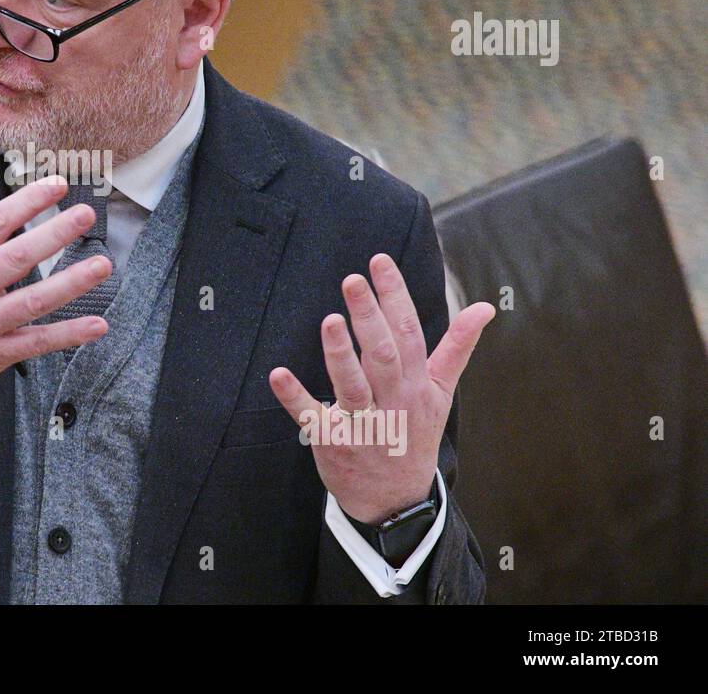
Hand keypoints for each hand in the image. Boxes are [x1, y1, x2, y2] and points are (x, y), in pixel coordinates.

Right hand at [0, 175, 111, 431]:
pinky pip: (38, 342)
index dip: (26, 202)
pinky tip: (96, 324)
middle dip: (55, 232)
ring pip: (34, 300)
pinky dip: (69, 333)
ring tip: (101, 264)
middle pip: (18, 256)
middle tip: (84, 215)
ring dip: (72, 281)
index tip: (56, 187)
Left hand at [268, 253, 494, 523]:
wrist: (397, 499)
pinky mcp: (332, 441)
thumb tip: (484, 307)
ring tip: (330, 320)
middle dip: (369, 318)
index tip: (380, 263)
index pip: (410, 334)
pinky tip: (278, 375)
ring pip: (352, 386)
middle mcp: (393, 403)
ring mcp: (362, 424)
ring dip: (339, 354)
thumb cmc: (415, 433)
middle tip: (352, 281)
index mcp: (417, 385)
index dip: (395, 297)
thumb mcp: (441, 392)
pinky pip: (312, 417)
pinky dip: (295, 397)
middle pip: (383, 356)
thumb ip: (457, 347)